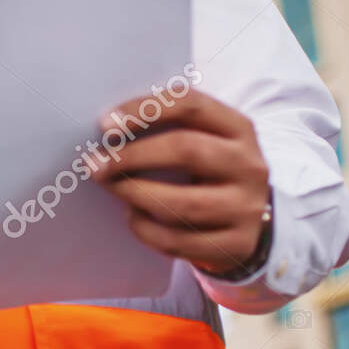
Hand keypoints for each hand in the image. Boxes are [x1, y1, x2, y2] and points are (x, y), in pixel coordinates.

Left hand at [90, 86, 270, 275]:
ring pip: (183, 203)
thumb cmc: (209, 169)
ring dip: (135, 194)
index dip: (145, 109)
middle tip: (95, 163)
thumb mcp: (203, 138)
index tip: (105, 124)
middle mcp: (248, 165)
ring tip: (111, 187)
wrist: (253, 218)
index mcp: (238, 128)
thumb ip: (167, 127)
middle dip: (132, 156)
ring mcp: (247, 208)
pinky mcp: (238, 244)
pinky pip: (181, 241)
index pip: (191, 104)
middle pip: (187, 150)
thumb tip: (107, 128)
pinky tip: (133, 217)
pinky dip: (147, 230)